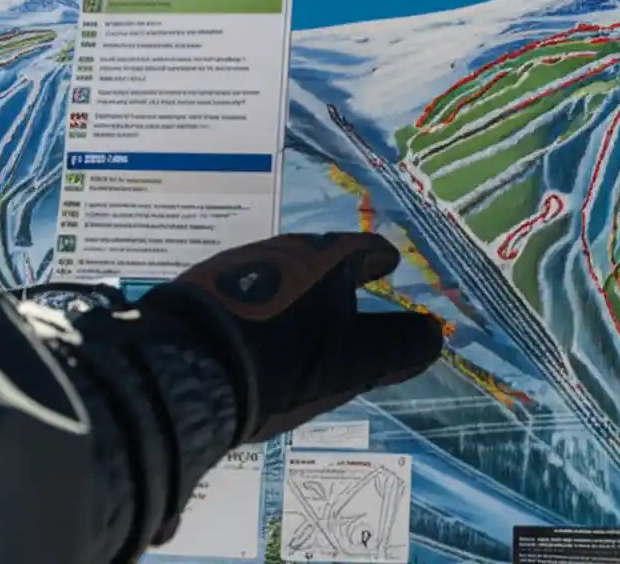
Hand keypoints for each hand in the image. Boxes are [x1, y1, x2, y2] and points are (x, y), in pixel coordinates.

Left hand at [140, 232, 443, 442]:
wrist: (184, 369)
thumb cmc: (283, 361)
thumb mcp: (353, 363)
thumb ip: (398, 347)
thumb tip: (435, 333)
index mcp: (323, 259)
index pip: (362, 249)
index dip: (379, 258)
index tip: (389, 262)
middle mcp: (279, 252)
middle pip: (318, 258)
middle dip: (336, 274)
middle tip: (351, 289)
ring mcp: (234, 270)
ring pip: (278, 273)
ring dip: (296, 290)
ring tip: (304, 314)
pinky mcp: (199, 294)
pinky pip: (244, 294)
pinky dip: (261, 307)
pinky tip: (257, 330)